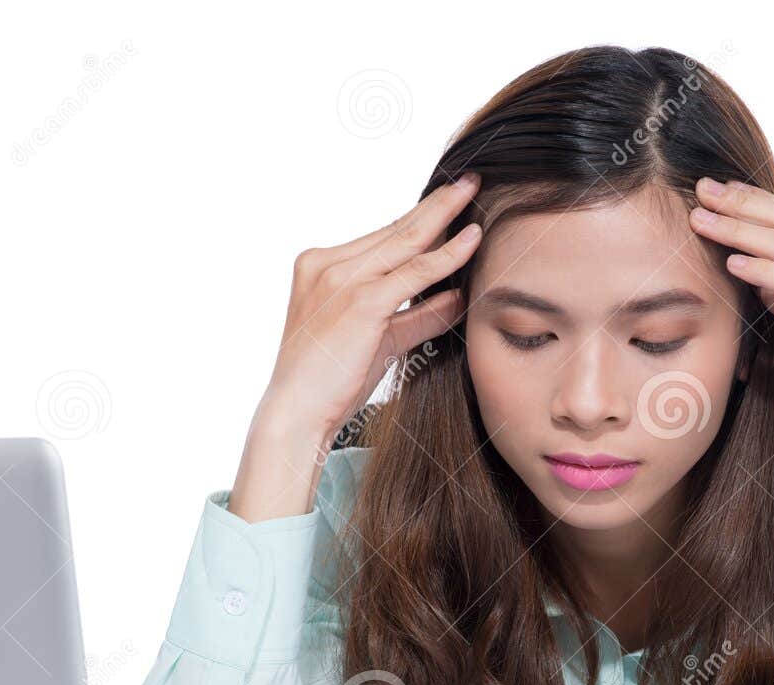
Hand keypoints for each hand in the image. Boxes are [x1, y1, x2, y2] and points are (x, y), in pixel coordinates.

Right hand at [258, 171, 484, 442]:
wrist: (298, 414)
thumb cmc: (332, 382)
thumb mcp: (381, 341)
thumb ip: (419, 316)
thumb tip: (458, 297)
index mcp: (320, 266)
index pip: (381, 237)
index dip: (420, 220)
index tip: (450, 202)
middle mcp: (327, 264)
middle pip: (395, 228)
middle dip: (436, 204)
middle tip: (469, 180)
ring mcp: (341, 279)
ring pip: (406, 241)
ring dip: (445, 216)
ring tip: (475, 193)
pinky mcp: (360, 301)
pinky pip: (415, 272)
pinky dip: (447, 256)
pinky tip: (471, 240)